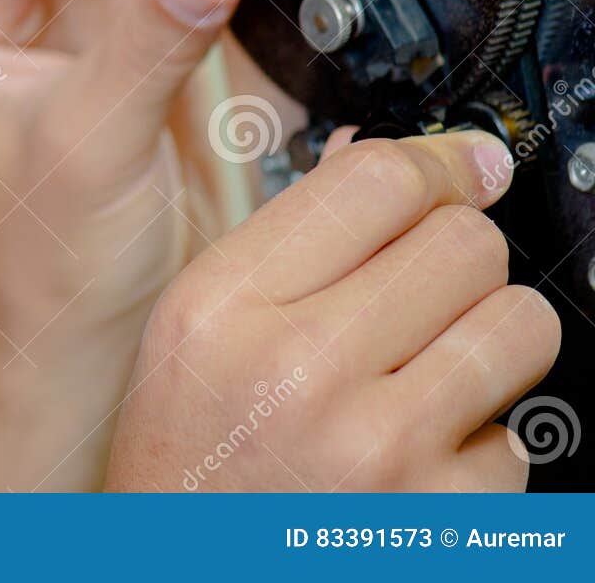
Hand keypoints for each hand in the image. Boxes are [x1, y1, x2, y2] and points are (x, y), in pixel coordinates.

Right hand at [105, 133, 559, 491]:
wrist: (182, 581)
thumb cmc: (184, 461)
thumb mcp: (195, 332)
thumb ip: (286, 244)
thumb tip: (393, 161)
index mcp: (223, 306)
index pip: (377, 180)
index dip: (440, 163)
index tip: (462, 168)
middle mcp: (297, 369)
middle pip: (465, 242)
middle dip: (457, 258)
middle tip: (420, 295)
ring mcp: (377, 449)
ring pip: (519, 325)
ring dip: (487, 340)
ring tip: (431, 368)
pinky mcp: (440, 519)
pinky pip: (518, 439)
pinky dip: (478, 446)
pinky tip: (417, 456)